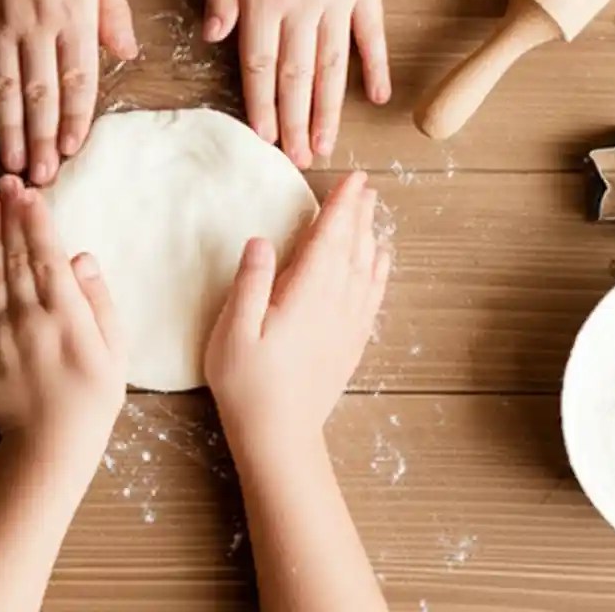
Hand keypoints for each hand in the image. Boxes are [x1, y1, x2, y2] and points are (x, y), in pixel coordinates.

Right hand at [0, 0, 138, 184]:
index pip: (77, 81)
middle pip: (40, 96)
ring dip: (10, 131)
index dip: (74, 120)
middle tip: (42, 177)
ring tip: (12, 165)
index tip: (73, 150)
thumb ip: (112, 11)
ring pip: (5, 90)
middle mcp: (34, 26)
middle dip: (41, 141)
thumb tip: (125, 55)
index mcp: (72, 14)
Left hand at [0, 175, 127, 464]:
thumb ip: (98, 302)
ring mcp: (0, 333)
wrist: (49, 446)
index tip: (30, 193)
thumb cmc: (93, 401)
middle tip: (3, 182)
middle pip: (17, 256)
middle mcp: (29, 318)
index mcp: (66, 316)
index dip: (37, 221)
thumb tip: (82, 258)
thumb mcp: (115, 352)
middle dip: (9, 216)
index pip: (48, 256)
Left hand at [205, 0, 389, 168]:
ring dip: (329, 109)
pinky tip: (379, 97)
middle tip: (300, 161)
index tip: (266, 141)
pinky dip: (377, 66)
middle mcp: (303, 7)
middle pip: (297, 77)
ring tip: (328, 144)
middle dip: (296, 123)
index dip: (262, 107)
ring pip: (333, 66)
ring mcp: (338, 0)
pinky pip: (372, 33)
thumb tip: (213, 38)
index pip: (260, 67)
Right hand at [205, 172, 390, 447]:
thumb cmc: (247, 383)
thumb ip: (251, 282)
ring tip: (373, 214)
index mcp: (307, 294)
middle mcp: (335, 304)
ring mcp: (347, 325)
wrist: (279, 434)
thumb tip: (261, 240)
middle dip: (359, 215)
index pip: (330, 238)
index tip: (352, 180)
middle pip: (353, 249)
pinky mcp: (350, 344)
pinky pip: (372, 297)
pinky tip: (380, 263)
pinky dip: (378, 273)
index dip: (341, 206)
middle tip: (364, 187)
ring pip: (366, 270)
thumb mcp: (235, 329)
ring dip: (370, 238)